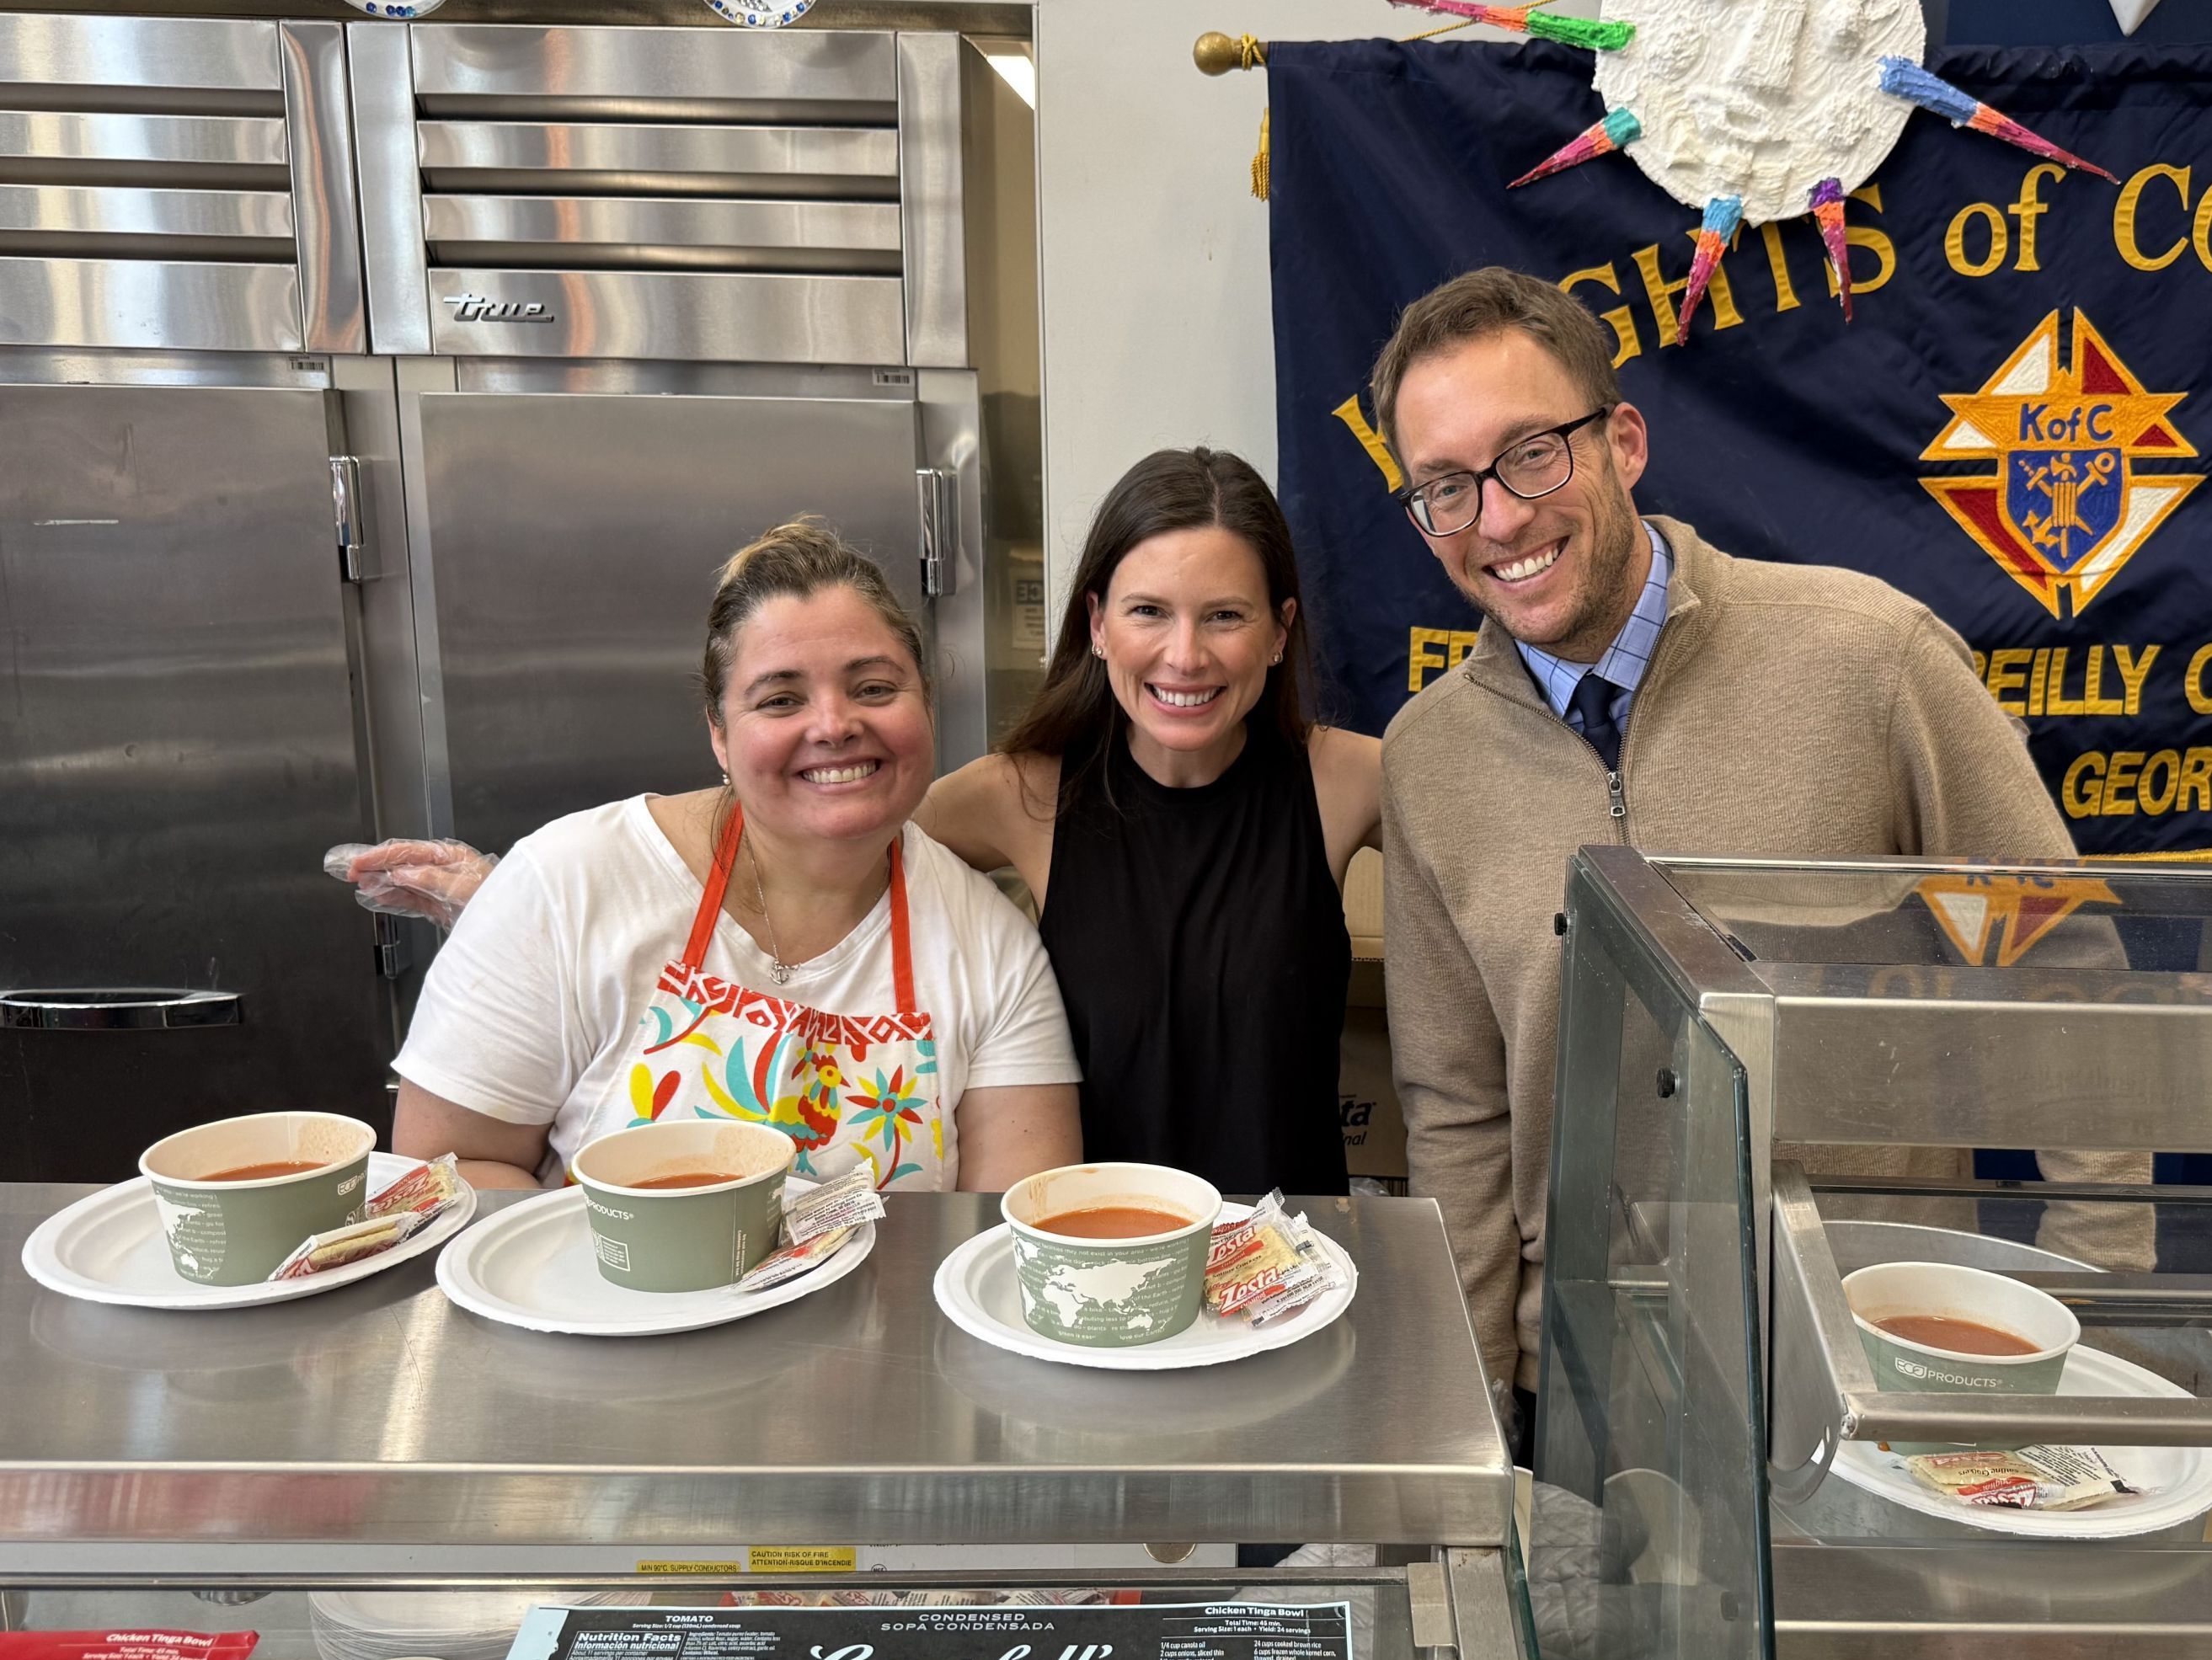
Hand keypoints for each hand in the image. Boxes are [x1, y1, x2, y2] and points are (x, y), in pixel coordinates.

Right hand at [323, 839, 495, 930]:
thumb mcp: (463, 886)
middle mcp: (443, 869)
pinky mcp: (440, 905)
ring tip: (360, 884)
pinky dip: (393, 898)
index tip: (359, 862)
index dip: (380, 856)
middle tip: (350, 872)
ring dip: (381, 882)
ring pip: (403, 882)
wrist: (513, 923)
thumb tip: (402, 873)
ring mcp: (440, 888)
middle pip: (402, 865)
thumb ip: (430, 878)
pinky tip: (379, 896)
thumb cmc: (498, 898)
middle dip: (375, 867)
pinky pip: (411, 899)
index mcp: (450, 856)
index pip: (407, 852)